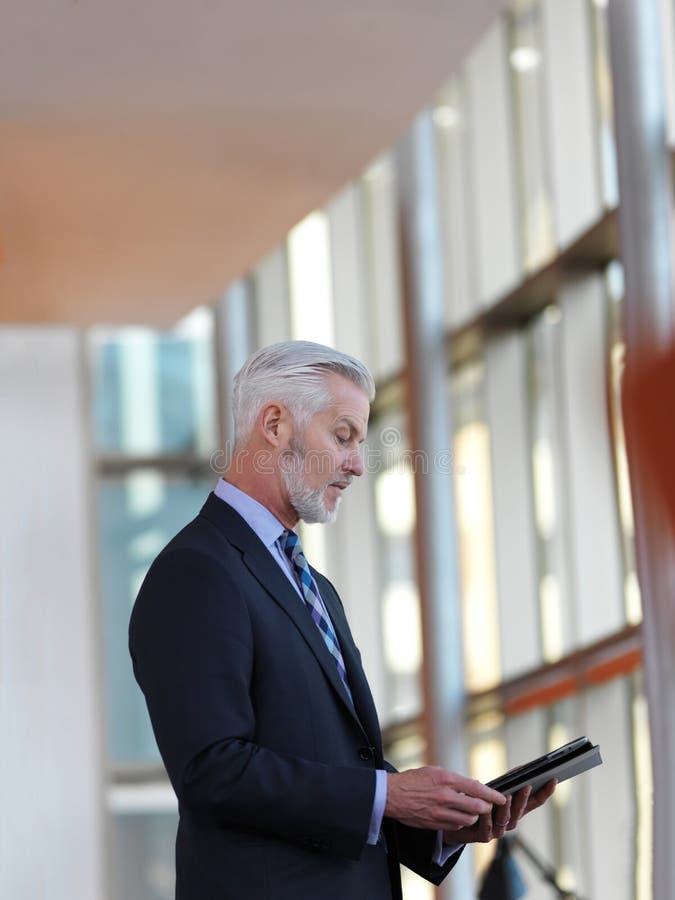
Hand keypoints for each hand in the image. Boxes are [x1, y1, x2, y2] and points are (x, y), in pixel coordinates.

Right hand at [385, 766, 506, 830]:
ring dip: (473, 817)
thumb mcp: (434, 771)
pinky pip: (456, 827)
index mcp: (446, 779)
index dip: (492, 794)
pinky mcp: (435, 824)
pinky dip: (460, 823)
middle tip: (488, 806)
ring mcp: (440, 812)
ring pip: (468, 820)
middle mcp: (445, 796)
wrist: (392, 795)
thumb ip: (453, 779)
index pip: (476, 788)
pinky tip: (457, 817)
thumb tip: (471, 784)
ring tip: (472, 812)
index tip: (502, 797)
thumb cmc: (413, 780)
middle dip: (486, 808)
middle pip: (476, 807)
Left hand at [443, 778, 556, 844]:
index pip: (534, 802)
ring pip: (506, 820)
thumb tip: (521, 768)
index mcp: (515, 810)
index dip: (545, 793)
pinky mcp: (484, 836)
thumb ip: (507, 782)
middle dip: (524, 798)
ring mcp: (498, 831)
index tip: (553, 780)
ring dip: (508, 806)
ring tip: (507, 794)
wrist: (458, 824)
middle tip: (527, 785)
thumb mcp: (494, 790)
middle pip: (521, 811)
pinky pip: (487, 825)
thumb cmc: (479, 803)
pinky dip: (486, 814)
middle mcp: (510, 822)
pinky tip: (484, 805)